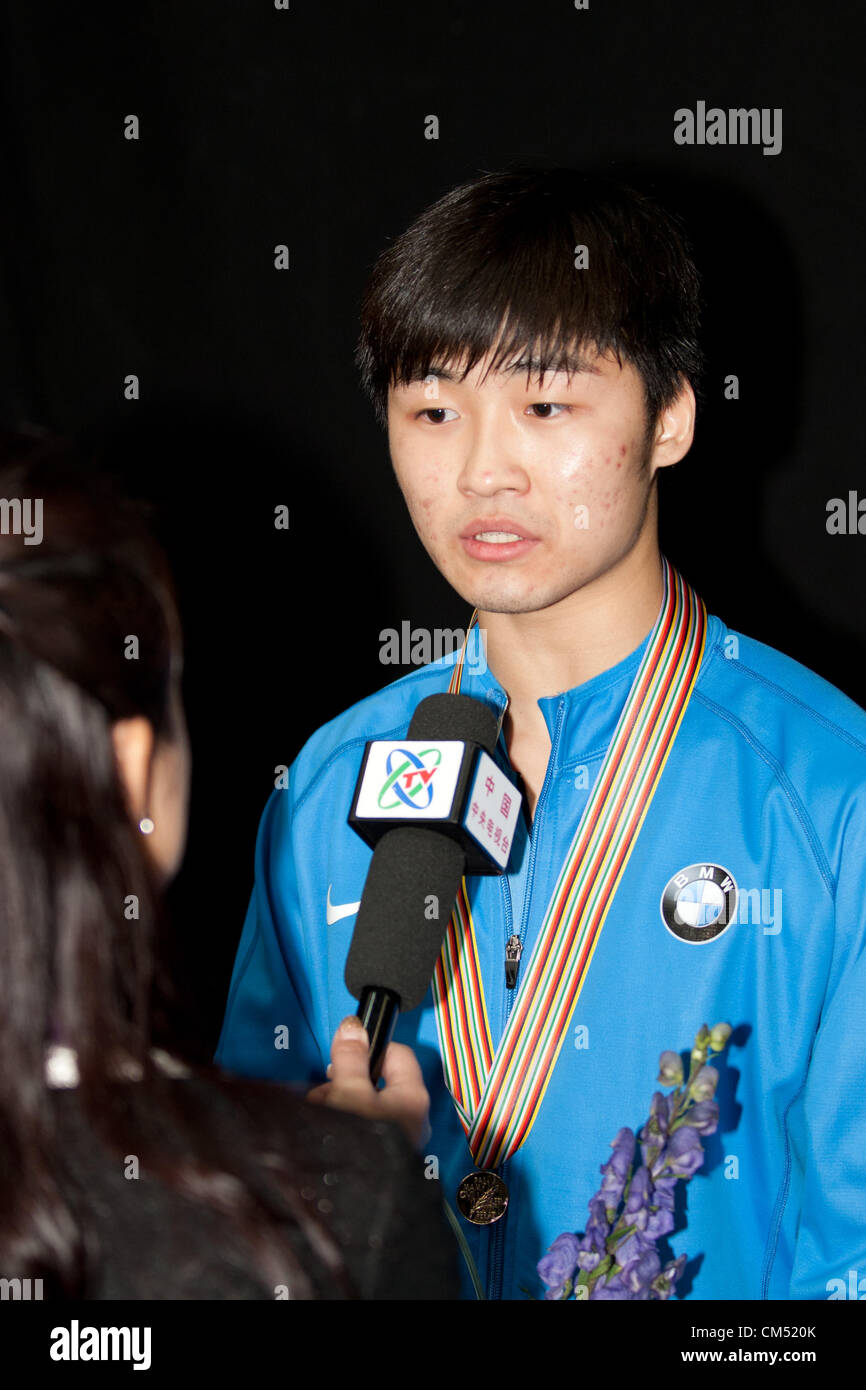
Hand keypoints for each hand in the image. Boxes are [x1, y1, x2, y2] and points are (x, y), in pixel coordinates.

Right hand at [306, 1016, 430, 1147]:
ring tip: (320, 1115)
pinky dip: (341, 1126)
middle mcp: (410, 1118)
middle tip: (325, 1090)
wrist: (354, 1206)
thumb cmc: (360, 1146)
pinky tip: (324, 1134)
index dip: (370, 1047)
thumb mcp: (348, 1091)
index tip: (344, 1053)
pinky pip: (360, 1129)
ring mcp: (396, 1139)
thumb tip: (353, 1027)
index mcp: (412, 1096)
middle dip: (343, 1082)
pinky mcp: (380, 1157)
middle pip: (376, 1081)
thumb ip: (350, 1058)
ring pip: (364, 1106)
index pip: (397, 1053)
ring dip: (337, 1105)